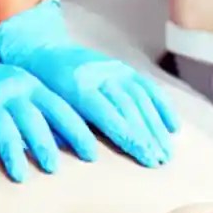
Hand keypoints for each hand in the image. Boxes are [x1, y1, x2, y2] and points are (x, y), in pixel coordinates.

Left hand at [0, 0, 180, 168]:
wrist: (42, 50)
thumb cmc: (40, 87)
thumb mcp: (46, 106)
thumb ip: (66, 129)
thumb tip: (87, 158)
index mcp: (79, 86)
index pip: (110, 116)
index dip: (130, 137)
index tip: (146, 157)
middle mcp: (100, 75)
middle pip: (130, 109)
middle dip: (148, 137)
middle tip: (161, 161)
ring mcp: (114, 69)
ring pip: (142, 99)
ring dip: (157, 127)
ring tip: (167, 151)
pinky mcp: (122, 68)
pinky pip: (147, 87)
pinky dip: (161, 107)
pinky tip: (173, 126)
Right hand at [0, 26, 97, 181]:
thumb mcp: (16, 88)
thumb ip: (40, 109)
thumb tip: (68, 140)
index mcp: (28, 84)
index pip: (59, 109)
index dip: (77, 131)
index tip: (92, 153)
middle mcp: (9, 92)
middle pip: (33, 121)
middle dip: (46, 146)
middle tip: (55, 168)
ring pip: (6, 133)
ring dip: (15, 156)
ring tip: (22, 176)